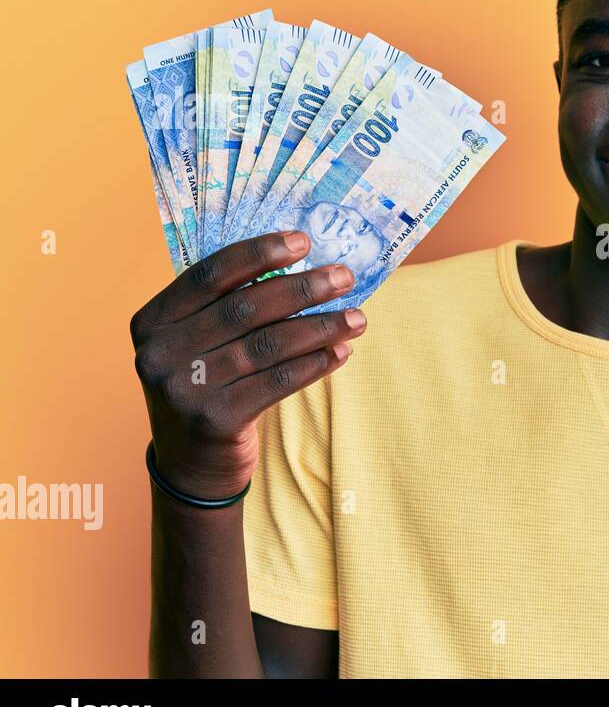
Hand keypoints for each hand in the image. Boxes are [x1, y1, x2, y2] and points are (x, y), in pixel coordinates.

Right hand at [130, 231, 366, 498]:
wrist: (190, 465)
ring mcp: (185, 389)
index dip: (258, 254)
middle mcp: (161, 353)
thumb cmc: (207, 385)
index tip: (303, 241)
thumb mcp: (198, 344)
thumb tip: (302, 264)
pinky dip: (315, 364)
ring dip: (320, 327)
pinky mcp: (214, 421)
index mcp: (153, 321)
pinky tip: (341, 352)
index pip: (210, 274)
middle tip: (345, 277)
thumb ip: (228, 307)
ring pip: (268, 345)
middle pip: (245, 308)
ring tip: (357, 317)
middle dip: (303, 288)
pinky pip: (278, 382)